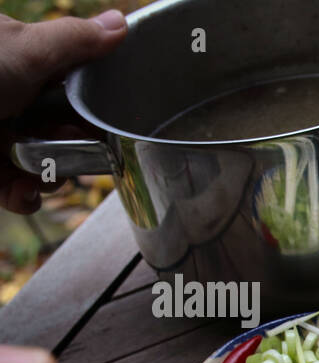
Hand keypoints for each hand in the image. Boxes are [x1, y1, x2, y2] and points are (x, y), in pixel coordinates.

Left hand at [0, 10, 125, 213]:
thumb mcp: (22, 49)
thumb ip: (74, 41)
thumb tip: (119, 23)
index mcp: (14, 59)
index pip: (69, 81)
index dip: (91, 103)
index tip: (101, 119)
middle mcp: (6, 95)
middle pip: (63, 126)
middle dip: (75, 145)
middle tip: (77, 150)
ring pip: (45, 160)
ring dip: (52, 174)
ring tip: (42, 174)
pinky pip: (18, 188)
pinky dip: (25, 194)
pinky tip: (21, 190)